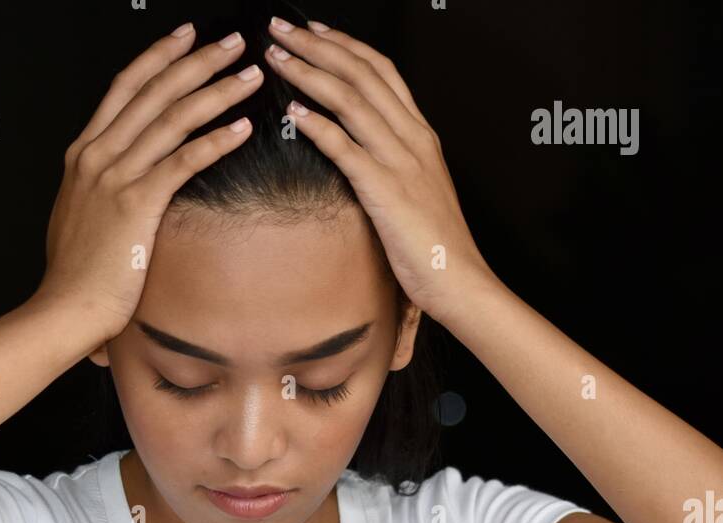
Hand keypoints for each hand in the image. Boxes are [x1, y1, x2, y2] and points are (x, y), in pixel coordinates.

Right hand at [35, 24, 262, 346]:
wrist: (64, 308)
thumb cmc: (77, 277)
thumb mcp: (81, 220)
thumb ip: (100, 196)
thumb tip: (121, 195)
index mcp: (83, 155)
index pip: (124, 89)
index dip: (158, 58)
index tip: (186, 38)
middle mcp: (96, 155)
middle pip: (153, 91)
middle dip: (197, 60)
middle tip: (233, 41)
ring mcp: (114, 176)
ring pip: (172, 117)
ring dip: (216, 91)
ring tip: (250, 76)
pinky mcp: (135, 203)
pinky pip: (183, 161)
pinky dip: (215, 140)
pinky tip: (243, 127)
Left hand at [263, 17, 493, 325]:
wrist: (460, 279)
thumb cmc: (436, 245)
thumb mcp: (418, 192)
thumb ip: (394, 164)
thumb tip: (362, 151)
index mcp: (421, 136)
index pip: (382, 72)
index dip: (346, 45)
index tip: (314, 30)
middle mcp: (413, 138)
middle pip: (362, 74)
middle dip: (318, 45)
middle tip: (281, 27)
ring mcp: (400, 162)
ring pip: (351, 100)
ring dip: (310, 73)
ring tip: (277, 57)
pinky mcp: (386, 191)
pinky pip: (346, 148)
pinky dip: (317, 125)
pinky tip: (292, 111)